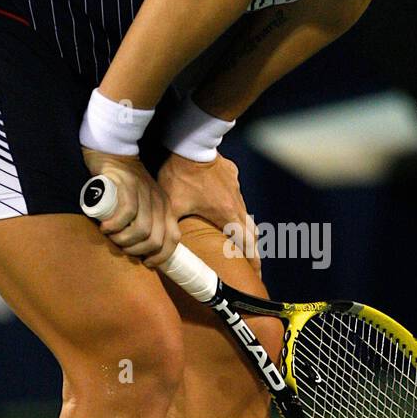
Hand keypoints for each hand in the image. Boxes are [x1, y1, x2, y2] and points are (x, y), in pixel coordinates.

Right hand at [81, 147, 180, 266]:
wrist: (114, 155)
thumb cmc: (125, 186)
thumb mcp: (144, 204)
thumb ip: (147, 221)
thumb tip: (142, 251)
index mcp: (166, 209)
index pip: (172, 240)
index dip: (160, 257)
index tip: (145, 262)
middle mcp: (160, 202)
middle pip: (156, 240)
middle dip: (136, 250)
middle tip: (120, 246)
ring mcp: (146, 193)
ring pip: (142, 230)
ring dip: (124, 240)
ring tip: (111, 236)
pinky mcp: (129, 186)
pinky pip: (127, 213)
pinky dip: (115, 226)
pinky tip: (105, 228)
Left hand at [157, 151, 259, 266]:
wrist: (191, 144)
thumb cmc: (181, 175)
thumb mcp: (173, 206)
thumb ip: (169, 228)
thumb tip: (160, 248)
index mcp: (226, 215)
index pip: (246, 244)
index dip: (252, 261)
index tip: (256, 274)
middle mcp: (237, 204)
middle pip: (252, 232)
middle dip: (253, 250)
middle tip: (253, 265)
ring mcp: (237, 188)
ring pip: (245, 214)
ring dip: (244, 229)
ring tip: (241, 242)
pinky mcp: (233, 176)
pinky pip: (236, 196)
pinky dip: (234, 208)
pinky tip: (224, 208)